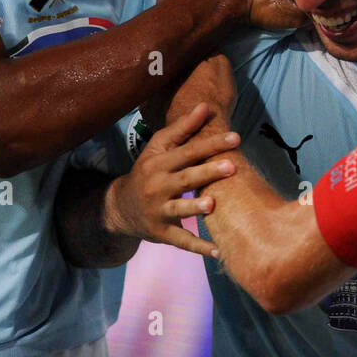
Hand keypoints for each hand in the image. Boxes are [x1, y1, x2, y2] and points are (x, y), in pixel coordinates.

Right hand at [104, 103, 239, 257]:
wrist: (121, 207)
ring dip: (195, 208)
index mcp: (159, 163)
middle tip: (231, 167)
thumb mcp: (159, 148)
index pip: (188, 152)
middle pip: (185, 179)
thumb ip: (183, 128)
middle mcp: (157, 186)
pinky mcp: (161, 233)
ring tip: (212, 204)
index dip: (211, 144)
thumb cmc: (148, 171)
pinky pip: (181, 241)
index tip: (236, 138)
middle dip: (207, 173)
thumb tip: (206, 105)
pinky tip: (218, 251)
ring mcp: (158, 211)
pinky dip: (199, 248)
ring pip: (179, 210)